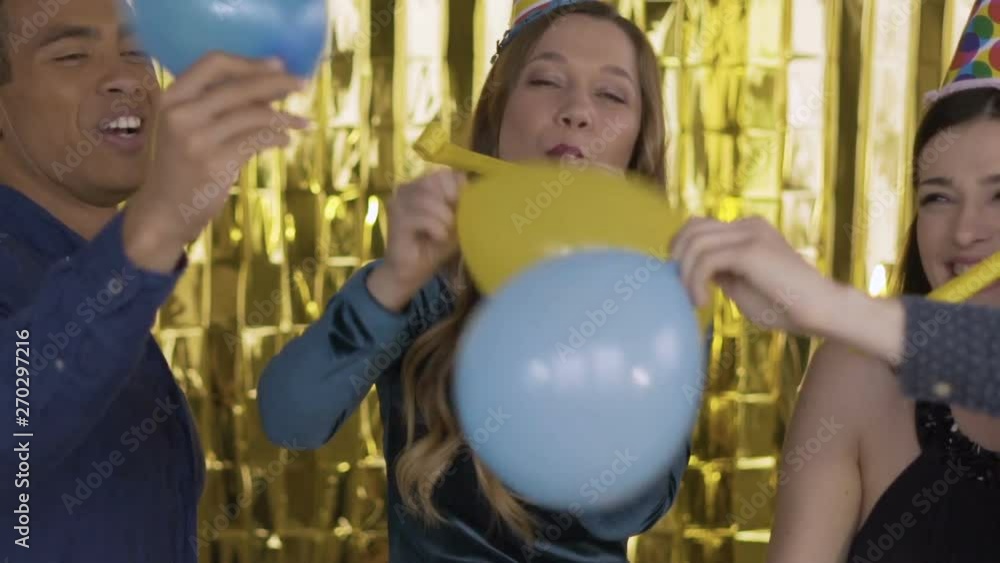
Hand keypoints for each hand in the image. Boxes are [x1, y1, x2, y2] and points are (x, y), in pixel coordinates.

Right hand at [123, 53, 310, 271]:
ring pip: (254, 114)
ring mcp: (197, 139)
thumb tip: (269, 87)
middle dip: (277, 83)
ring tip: (303, 122)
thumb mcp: (184, 128)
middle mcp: (181, 114)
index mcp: (171, 97)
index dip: (249, 62)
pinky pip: (257, 140)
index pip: (214, 63)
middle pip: (239, 86)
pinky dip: (278, 137)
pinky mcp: (215, 163)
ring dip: (285, 116)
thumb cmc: (181, 167)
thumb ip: (213, 105)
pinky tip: (286, 140)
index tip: (278, 64)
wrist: (163, 212)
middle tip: (303, 84)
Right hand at [367, 170, 464, 309]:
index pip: (444, 172)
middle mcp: (407, 188)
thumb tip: (472, 190)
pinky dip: (435, 227)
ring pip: (428, 198)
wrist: (411, 272)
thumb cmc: (434, 247)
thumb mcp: (455, 223)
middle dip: (449, 202)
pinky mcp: (395, 218)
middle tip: (452, 223)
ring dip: (443, 218)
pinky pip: (422, 216)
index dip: (457, 188)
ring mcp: (398, 202)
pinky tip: (437, 238)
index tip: (460, 207)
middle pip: (435, 180)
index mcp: (421, 186)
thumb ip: (462, 204)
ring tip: (445, 232)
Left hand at [670, 216, 845, 334]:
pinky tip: (702, 303)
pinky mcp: (750, 250)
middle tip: (679, 289)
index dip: (681, 250)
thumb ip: (719, 272)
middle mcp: (749, 224)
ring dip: (685, 275)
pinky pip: (706, 260)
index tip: (680, 281)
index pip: (700, 226)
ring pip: (694, 243)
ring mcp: (750, 234)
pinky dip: (695, 281)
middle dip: (677, 258)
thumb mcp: (741, 285)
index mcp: (748, 230)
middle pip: (692, 228)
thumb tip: (690, 270)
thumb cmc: (787, 307)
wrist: (824, 313)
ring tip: (695, 301)